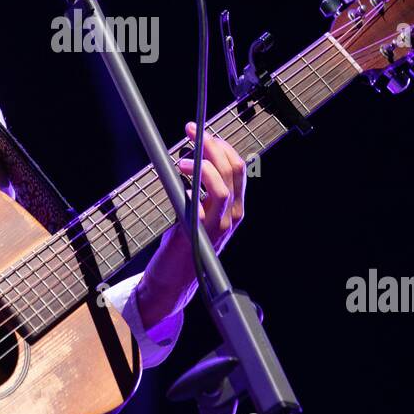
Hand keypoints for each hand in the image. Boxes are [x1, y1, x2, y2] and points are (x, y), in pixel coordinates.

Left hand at [134, 121, 247, 327]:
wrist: (175, 281)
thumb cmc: (184, 246)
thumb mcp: (195, 213)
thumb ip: (198, 191)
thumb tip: (189, 162)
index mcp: (234, 208)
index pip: (238, 168)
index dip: (221, 145)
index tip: (203, 132)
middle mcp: (233, 215)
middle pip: (234, 169)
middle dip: (212, 144)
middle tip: (192, 132)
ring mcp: (220, 225)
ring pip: (224, 183)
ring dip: (203, 162)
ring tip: (182, 158)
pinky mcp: (203, 232)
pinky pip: (205, 201)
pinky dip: (195, 182)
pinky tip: (181, 176)